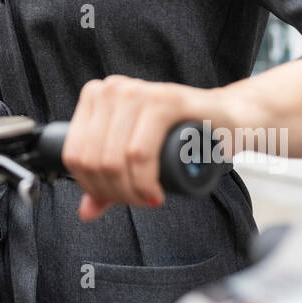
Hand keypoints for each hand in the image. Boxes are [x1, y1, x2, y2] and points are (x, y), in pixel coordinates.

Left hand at [62, 75, 217, 221]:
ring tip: (149, 199)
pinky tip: (156, 193)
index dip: (91, 187)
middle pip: (93, 160)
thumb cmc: (181, 137)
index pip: (73, 154)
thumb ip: (108, 181)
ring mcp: (137, 92)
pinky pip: (139, 153)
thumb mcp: (136, 158)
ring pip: (114, 159)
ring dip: (131, 192)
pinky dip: (144, 182)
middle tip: (139, 201)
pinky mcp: (164, 100)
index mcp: (96, 98)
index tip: (115, 199)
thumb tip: (85, 212)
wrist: (228, 121)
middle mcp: (112, 90)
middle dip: (114, 193)